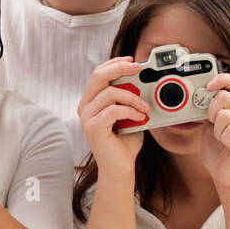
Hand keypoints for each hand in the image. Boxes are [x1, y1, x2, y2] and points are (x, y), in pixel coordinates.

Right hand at [78, 57, 149, 173]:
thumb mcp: (130, 113)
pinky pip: (113, 110)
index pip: (98, 73)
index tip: (132, 60)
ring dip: (132, 97)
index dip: (115, 63)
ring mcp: (87, 117)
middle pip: (98, 75)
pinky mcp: (93, 127)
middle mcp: (85, 106)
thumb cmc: (125, 142)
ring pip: (109, 92)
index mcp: (91, 101)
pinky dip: (130, 111)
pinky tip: (139, 117)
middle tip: (138, 68)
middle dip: (120, 68)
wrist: (120, 167)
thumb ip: (130, 98)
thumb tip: (144, 81)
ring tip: (145, 107)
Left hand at [199, 72, 229, 191]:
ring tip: (225, 141)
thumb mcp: (209, 126)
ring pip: (224, 114)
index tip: (208, 86)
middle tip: (217, 131)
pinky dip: (225, 139)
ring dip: (217, 131)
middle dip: (211, 115)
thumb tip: (201, 94)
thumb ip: (209, 109)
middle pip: (223, 97)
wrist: (227, 178)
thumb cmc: (219, 153)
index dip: (221, 78)